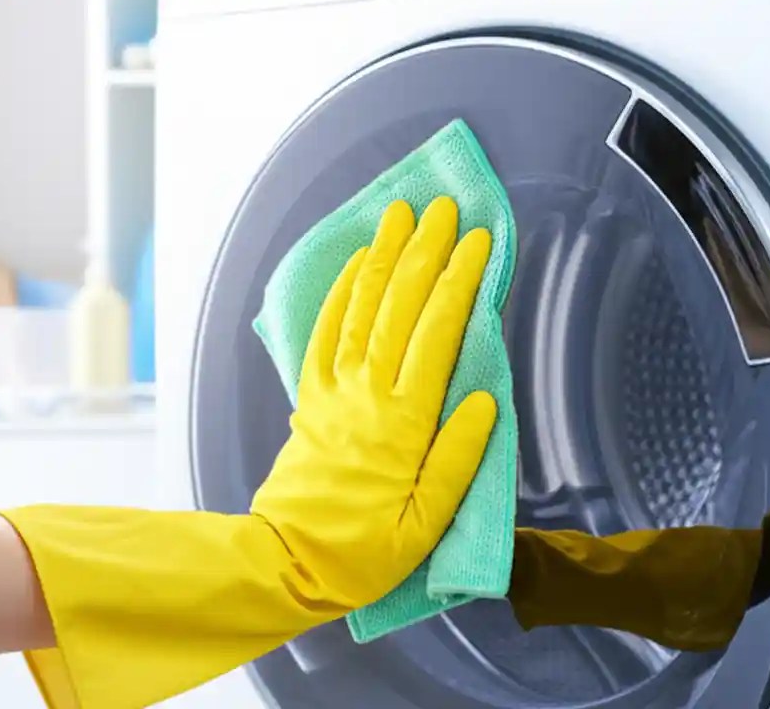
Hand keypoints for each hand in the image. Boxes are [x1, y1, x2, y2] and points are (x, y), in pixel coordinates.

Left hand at [250, 196, 497, 608]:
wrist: (286, 562)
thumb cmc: (365, 551)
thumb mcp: (427, 524)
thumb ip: (457, 458)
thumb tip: (484, 399)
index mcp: (404, 422)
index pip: (437, 333)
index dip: (459, 282)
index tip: (478, 241)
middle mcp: (367, 393)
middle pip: (399, 306)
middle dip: (424, 251)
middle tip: (443, 207)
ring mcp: (333, 389)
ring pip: (361, 307)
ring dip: (382, 256)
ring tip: (399, 214)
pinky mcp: (310, 396)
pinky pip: (325, 331)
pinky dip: (341, 291)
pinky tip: (355, 262)